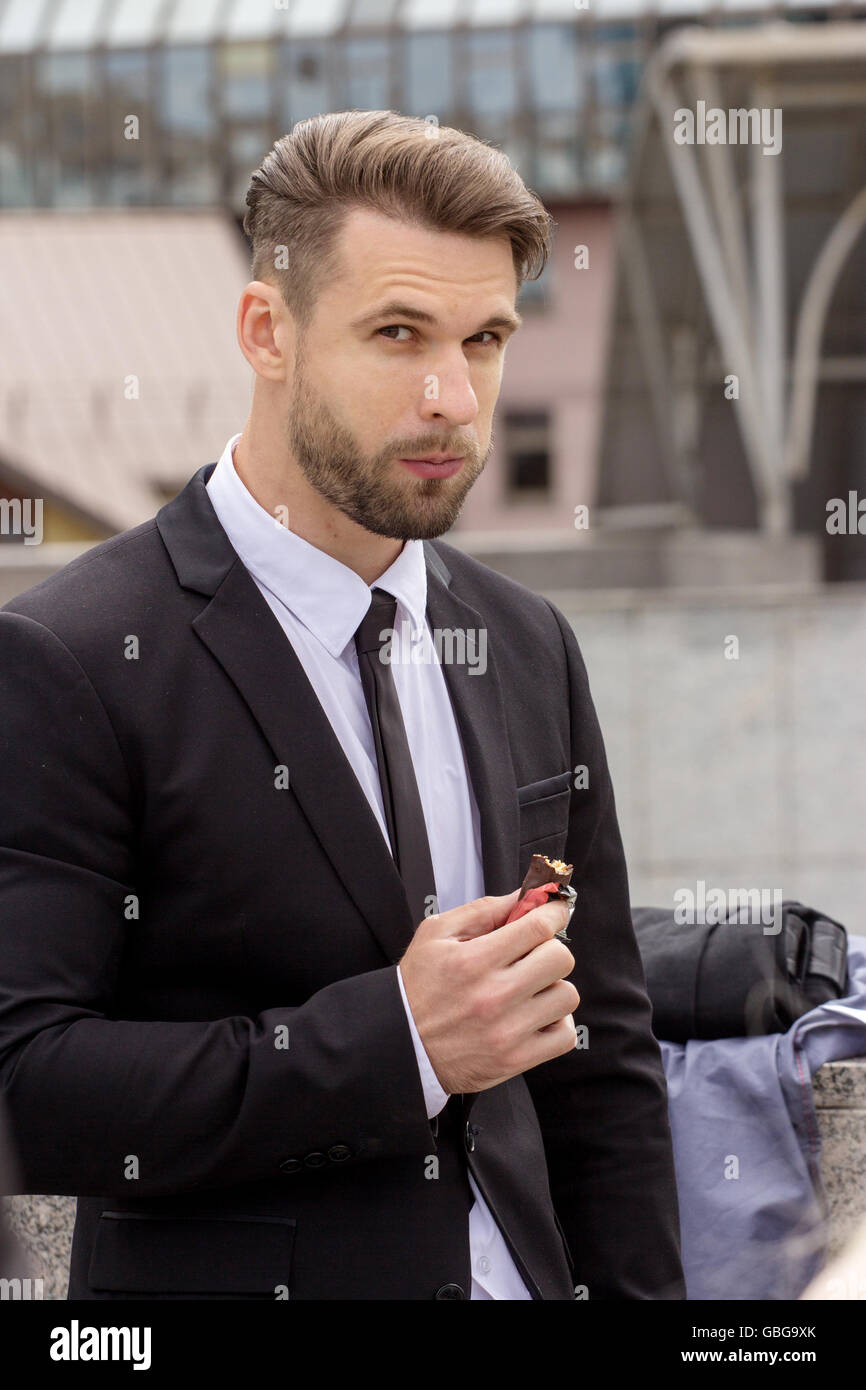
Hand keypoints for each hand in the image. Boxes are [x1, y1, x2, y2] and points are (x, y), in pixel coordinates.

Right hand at [399, 889, 578, 1093]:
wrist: (401, 1044)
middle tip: (534, 953)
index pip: (537, 928)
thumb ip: (482, 911)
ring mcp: (508, 1031)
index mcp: (474, 961)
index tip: (555, 912)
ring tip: (530, 987)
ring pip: (566, 995)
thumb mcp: (435, 934)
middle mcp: (493, 996)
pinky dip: (556, 1022)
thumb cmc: (417, 988)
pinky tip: (534, 1014)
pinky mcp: (516, 1059)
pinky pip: (564, 1036)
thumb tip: (523, 897)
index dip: (553, 913)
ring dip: (553, 986)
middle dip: (550, 948)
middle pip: (560, 959)